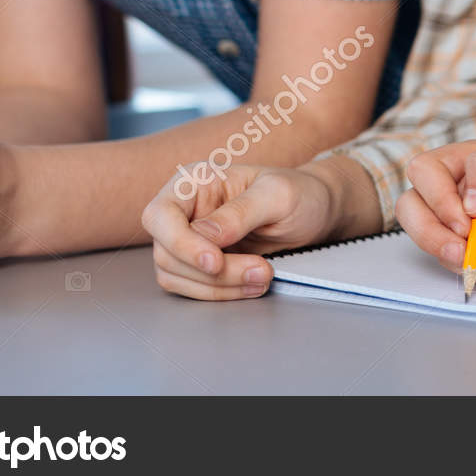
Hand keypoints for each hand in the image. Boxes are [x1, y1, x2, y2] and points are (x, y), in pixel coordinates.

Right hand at [142, 163, 333, 300]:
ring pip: (175, 275)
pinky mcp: (197, 264)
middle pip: (167, 251)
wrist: (315, 213)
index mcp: (195, 181)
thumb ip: (242, 211)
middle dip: (214, 271)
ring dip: (218, 287)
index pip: (160, 215)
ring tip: (263, 277)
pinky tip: (251, 285)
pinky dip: (219, 294)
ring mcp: (188, 239)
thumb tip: (206, 235)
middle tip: (261, 270)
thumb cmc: (298, 193)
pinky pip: (191, 287)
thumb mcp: (279, 195)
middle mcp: (185, 210)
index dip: (181, 243)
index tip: (214, 261)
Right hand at [397, 141, 475, 283]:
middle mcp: (455, 193)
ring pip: (435, 247)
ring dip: (475, 259)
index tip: (469, 217)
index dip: (437, 197)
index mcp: (464, 162)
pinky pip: (464, 270)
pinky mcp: (473, 257)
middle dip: (434, 236)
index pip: (423, 171)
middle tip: (465, 249)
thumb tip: (466, 201)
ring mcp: (461, 229)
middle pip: (410, 210)